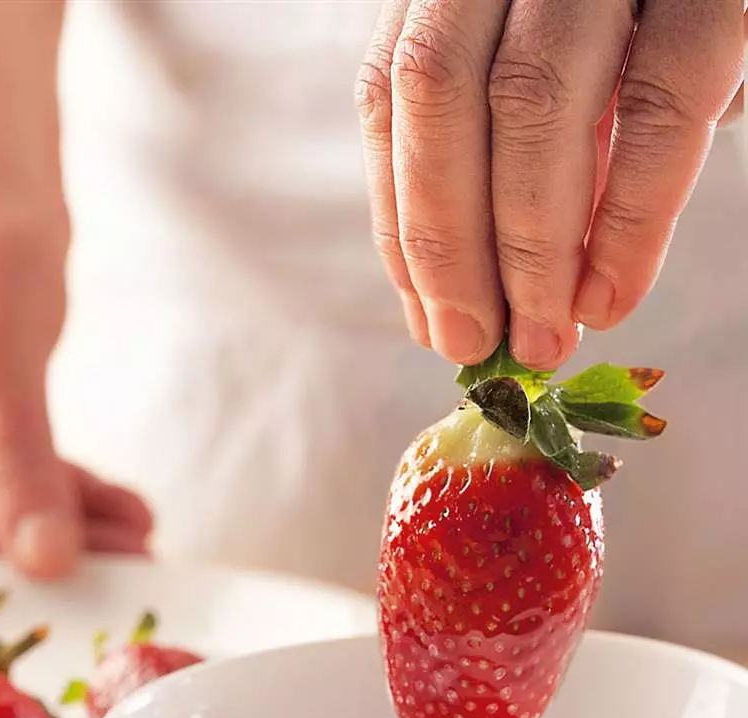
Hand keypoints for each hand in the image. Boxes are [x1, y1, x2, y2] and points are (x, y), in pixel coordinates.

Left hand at [357, 0, 744, 368]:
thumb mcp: (544, 64)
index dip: (405, 224)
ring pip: (531, 102)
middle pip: (442, 97)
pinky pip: (661, 102)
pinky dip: (630, 219)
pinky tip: (609, 297)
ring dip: (528, 250)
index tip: (430, 321)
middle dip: (450, 248)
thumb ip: (505, 141)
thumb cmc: (629, 19)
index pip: (393, 96)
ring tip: (542, 340)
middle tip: (475, 348)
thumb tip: (479, 294)